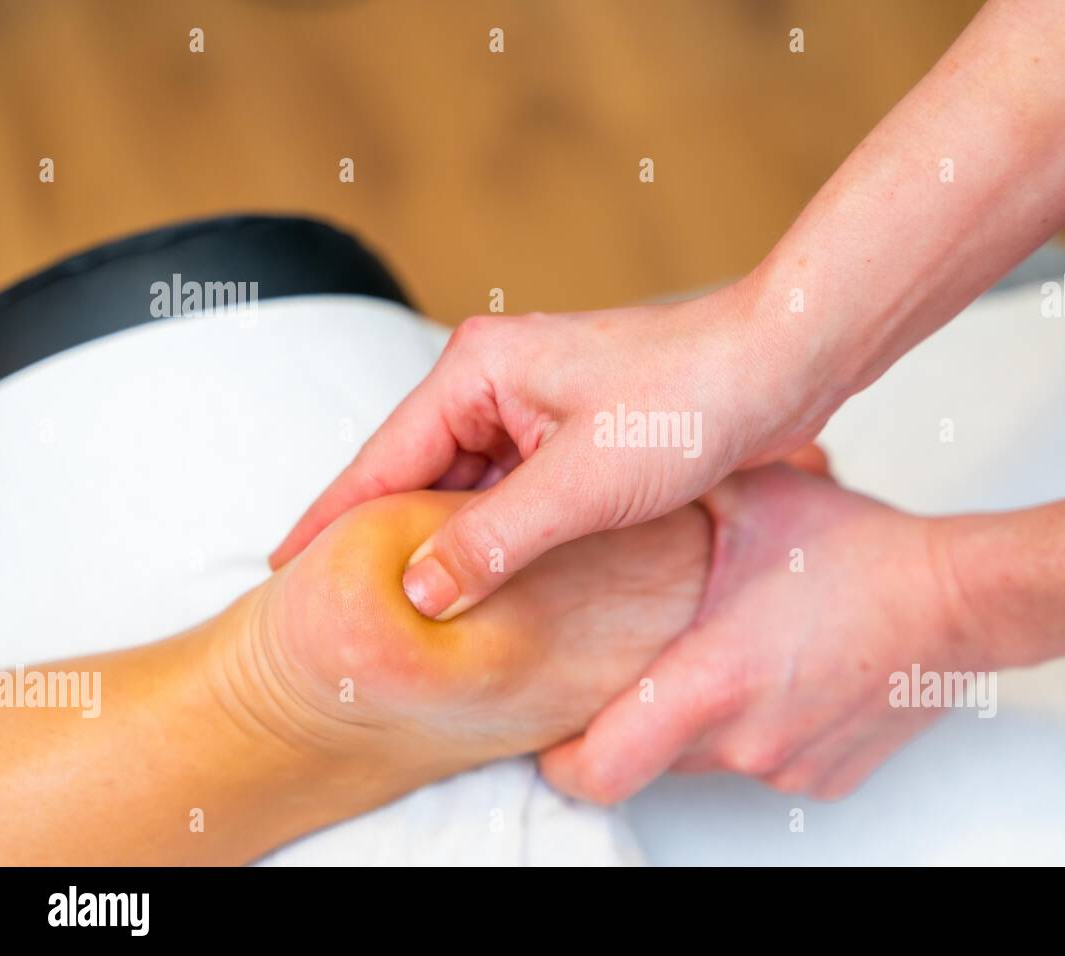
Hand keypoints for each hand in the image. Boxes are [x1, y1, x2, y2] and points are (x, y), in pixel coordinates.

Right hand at [268, 277, 850, 619]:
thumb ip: (494, 538)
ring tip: (405, 612)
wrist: (782, 362)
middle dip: (389, 541)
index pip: (381, 461)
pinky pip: (514, 492)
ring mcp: (536, 406)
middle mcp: (495, 382)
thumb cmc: (693, 397)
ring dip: (449, 543)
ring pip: (469, 489)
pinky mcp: (575, 432)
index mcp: (477, 371)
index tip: (282, 575)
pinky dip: (499, 536)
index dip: (331, 523)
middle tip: (342, 612)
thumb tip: (418, 589)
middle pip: (419, 476)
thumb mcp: (583, 483)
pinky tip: (487, 583)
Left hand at [538, 464, 988, 802]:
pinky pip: (765, 762)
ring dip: (702, 719)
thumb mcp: (747, 500)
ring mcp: (788, 766)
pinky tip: (782, 674)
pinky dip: (758, 728)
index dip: (562, 764)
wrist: (957, 599)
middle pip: (652, 758)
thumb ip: (666, 491)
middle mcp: (746, 740)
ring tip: (731, 652)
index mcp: (711, 681)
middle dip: (637, 719)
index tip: (552, 737)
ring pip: (710, 758)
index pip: (600, 770)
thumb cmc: (861, 552)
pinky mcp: (825, 776)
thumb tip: (606, 472)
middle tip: (644, 664)